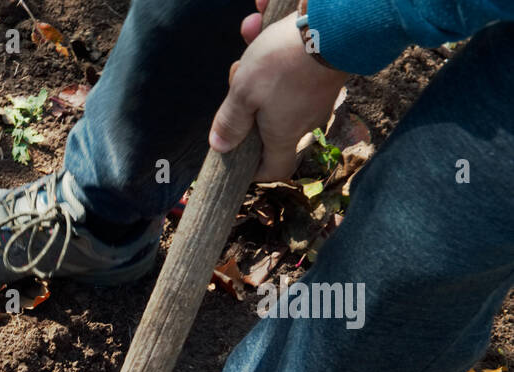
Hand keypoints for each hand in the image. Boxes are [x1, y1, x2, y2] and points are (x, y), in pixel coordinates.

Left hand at [209, 0, 349, 181]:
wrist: (337, 24)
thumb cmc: (285, 62)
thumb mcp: (245, 92)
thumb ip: (231, 120)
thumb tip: (220, 146)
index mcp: (284, 134)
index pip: (275, 168)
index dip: (256, 171)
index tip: (238, 159)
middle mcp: (305, 119)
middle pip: (268, 121)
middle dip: (246, 98)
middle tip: (237, 72)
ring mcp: (318, 96)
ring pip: (278, 86)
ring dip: (258, 62)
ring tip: (250, 30)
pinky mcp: (326, 71)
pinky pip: (294, 63)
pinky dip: (278, 44)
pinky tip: (263, 15)